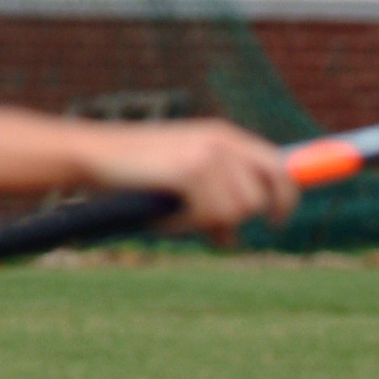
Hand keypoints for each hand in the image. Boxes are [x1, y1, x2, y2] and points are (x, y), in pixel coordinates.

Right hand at [82, 119, 298, 244]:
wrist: (92, 155)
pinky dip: (187, 225)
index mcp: (226, 137)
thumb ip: (214, 202)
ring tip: (175, 214)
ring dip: (205, 223)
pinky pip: (210, 216)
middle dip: (241, 217)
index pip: (281, 167)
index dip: (286, 198)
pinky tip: (165, 216)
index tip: (277, 222)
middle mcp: (223, 142)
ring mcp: (209, 154)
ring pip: (237, 211)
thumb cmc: (136, 173)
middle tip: (214, 227)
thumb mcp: (184, 182)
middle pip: (263, 195)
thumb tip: (233, 241)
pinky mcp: (192, 170)